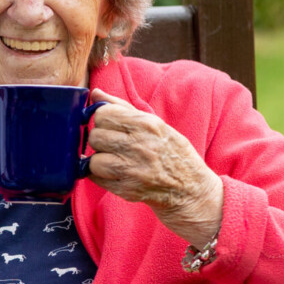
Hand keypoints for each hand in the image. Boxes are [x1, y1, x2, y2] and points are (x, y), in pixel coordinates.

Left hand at [86, 91, 222, 248]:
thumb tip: (95, 94)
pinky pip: (96, 179)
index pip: (103, 114)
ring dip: (99, 161)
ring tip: (114, 161)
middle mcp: (140, 146)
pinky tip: (114, 173)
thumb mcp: (155, 124)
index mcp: (147, 125)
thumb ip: (123, 108)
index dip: (103, 120)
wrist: (190, 189)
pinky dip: (100, 176)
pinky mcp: (126, 190)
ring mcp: (133, 170)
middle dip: (100, 141)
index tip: (111, 126)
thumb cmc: (171, 152)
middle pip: (95, 136)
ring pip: (93, 160)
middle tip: (112, 145)